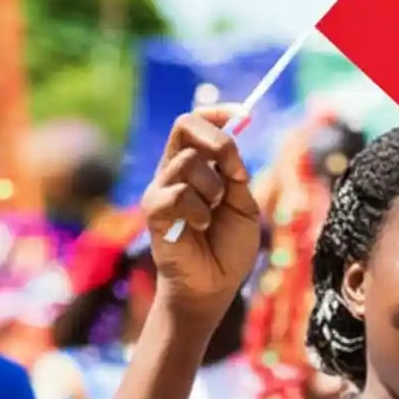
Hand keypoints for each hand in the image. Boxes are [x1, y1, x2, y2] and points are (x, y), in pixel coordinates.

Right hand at [141, 106, 261, 327]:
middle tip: (232, 171)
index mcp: (197, 166)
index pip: (197, 123)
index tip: (244, 114)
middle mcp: (175, 171)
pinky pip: (177, 193)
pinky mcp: (154, 211)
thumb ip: (237, 175)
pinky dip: (199, 209)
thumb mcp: (244, 206)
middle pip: (185, 126)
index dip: (218, 113)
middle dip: (217, 141)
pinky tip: (201, 227)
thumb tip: (232, 144)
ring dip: (214, 187)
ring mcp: (161, 189)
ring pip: (189, 162)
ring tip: (215, 213)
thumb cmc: (229, 247)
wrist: (214, 286)